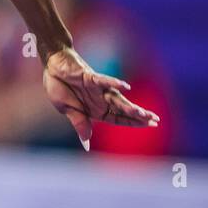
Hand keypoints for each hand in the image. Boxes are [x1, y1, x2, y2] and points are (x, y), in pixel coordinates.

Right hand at [42, 47, 159, 149]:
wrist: (52, 67)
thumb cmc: (58, 87)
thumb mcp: (66, 109)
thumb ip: (79, 123)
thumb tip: (87, 141)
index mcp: (94, 110)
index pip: (117, 119)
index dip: (133, 122)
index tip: (150, 125)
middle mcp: (99, 100)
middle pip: (121, 109)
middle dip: (137, 115)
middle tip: (155, 120)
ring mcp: (96, 89)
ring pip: (115, 98)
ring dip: (127, 105)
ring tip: (141, 112)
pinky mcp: (90, 78)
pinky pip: (103, 81)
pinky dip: (113, 83)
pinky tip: (125, 87)